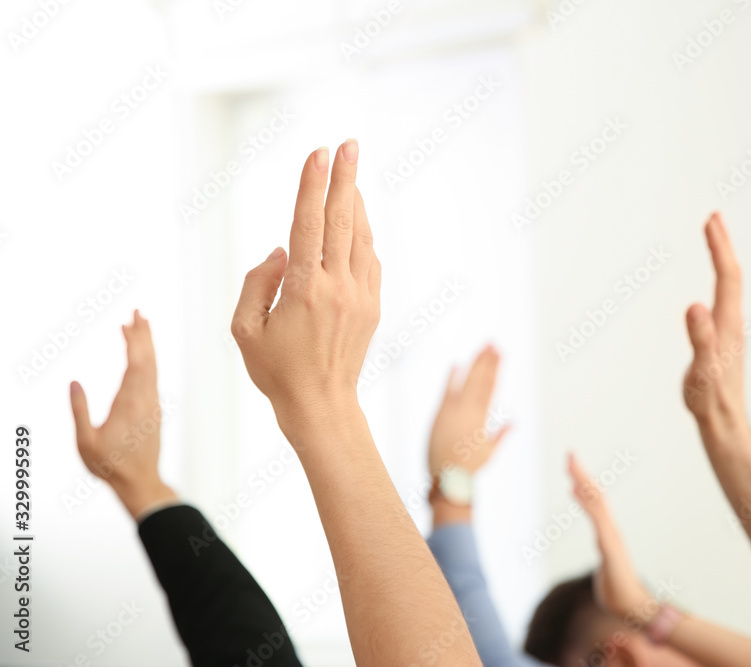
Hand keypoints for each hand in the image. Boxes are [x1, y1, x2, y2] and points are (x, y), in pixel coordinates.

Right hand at [70, 311, 176, 518]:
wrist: (139, 482)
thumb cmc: (109, 466)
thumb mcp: (86, 442)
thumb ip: (80, 411)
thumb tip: (74, 383)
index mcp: (130, 405)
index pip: (136, 365)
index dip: (134, 342)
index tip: (128, 323)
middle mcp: (145, 400)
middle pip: (148, 360)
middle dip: (143, 335)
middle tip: (138, 312)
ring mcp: (152, 405)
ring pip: (153, 368)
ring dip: (147, 345)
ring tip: (140, 325)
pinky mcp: (153, 410)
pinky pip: (152, 378)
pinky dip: (147, 361)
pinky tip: (142, 354)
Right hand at [231, 143, 379, 439]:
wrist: (322, 406)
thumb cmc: (276, 371)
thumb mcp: (245, 330)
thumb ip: (257, 283)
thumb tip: (281, 250)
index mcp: (304, 291)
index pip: (308, 225)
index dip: (312, 186)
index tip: (317, 154)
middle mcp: (337, 288)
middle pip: (342, 221)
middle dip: (344, 178)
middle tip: (348, 144)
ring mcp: (360, 295)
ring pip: (360, 236)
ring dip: (355, 202)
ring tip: (350, 172)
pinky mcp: (372, 305)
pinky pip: (370, 259)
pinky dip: (363, 233)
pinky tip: (357, 217)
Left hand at [428, 345, 509, 473]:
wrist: (447, 479)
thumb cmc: (469, 469)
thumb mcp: (489, 452)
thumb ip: (500, 435)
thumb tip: (514, 422)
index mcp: (482, 419)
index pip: (491, 387)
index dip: (496, 369)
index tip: (501, 354)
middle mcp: (469, 411)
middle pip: (480, 379)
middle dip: (487, 360)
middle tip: (494, 343)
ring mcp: (453, 411)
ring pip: (466, 381)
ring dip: (474, 363)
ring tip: (482, 347)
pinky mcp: (440, 414)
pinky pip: (447, 391)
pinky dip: (451, 377)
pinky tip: (456, 363)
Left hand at [569, 453, 653, 622]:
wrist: (634, 608)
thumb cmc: (619, 592)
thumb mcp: (607, 569)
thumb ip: (606, 557)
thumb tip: (605, 556)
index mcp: (607, 533)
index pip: (595, 502)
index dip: (584, 483)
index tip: (572, 467)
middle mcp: (610, 530)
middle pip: (596, 496)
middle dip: (582, 473)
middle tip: (569, 453)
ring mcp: (611, 536)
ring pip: (596, 502)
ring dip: (582, 481)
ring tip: (570, 465)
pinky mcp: (610, 547)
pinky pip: (596, 519)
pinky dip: (586, 503)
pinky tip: (574, 490)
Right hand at [681, 213, 749, 439]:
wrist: (724, 425)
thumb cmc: (711, 402)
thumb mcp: (702, 371)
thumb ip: (700, 339)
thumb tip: (695, 306)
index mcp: (726, 325)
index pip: (726, 277)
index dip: (719, 247)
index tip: (711, 220)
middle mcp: (731, 324)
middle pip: (731, 276)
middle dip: (722, 245)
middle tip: (714, 218)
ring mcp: (727, 333)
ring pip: (728, 288)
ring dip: (721, 261)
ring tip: (714, 241)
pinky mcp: (721, 342)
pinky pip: (721, 302)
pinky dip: (717, 283)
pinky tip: (711, 290)